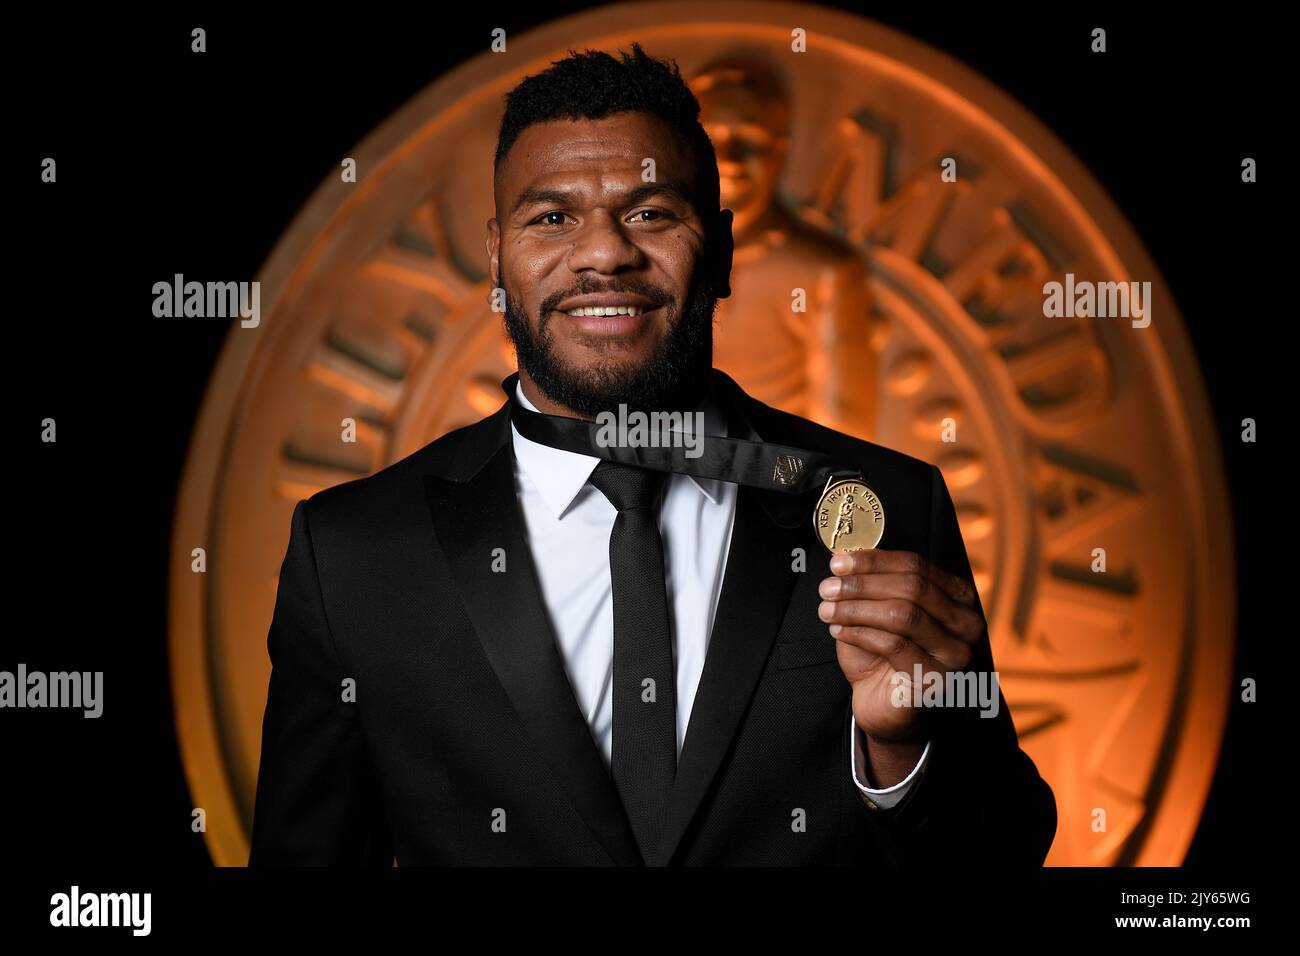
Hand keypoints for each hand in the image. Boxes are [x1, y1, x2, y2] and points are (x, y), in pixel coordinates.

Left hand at [818, 549, 985, 745]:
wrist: (882, 706)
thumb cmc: (880, 655)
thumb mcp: (876, 610)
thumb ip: (871, 582)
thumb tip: (846, 551)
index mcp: (957, 597)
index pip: (916, 566)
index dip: (874, 561)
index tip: (838, 562)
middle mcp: (965, 624)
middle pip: (912, 588)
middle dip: (863, 584)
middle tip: (828, 587)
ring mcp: (955, 654)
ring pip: (904, 615)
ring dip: (857, 608)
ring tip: (828, 610)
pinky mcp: (936, 680)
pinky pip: (894, 645)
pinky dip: (860, 633)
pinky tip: (838, 630)